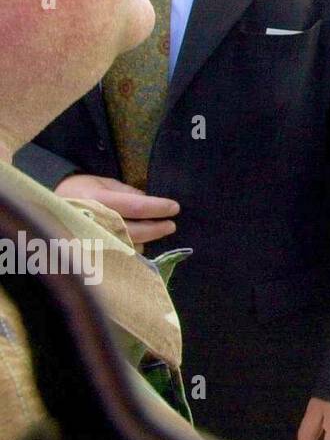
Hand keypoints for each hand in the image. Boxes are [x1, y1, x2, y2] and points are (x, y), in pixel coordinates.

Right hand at [56, 173, 178, 248]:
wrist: (46, 206)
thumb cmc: (80, 191)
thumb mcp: (104, 183)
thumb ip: (128, 192)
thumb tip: (151, 201)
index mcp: (97, 200)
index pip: (134, 206)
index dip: (157, 208)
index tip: (174, 208)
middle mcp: (93, 222)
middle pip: (133, 230)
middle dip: (156, 228)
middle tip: (170, 225)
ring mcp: (90, 239)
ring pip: (126, 246)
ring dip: (146, 240)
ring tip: (158, 231)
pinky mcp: (88, 252)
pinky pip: (116, 255)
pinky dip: (131, 249)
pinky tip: (140, 243)